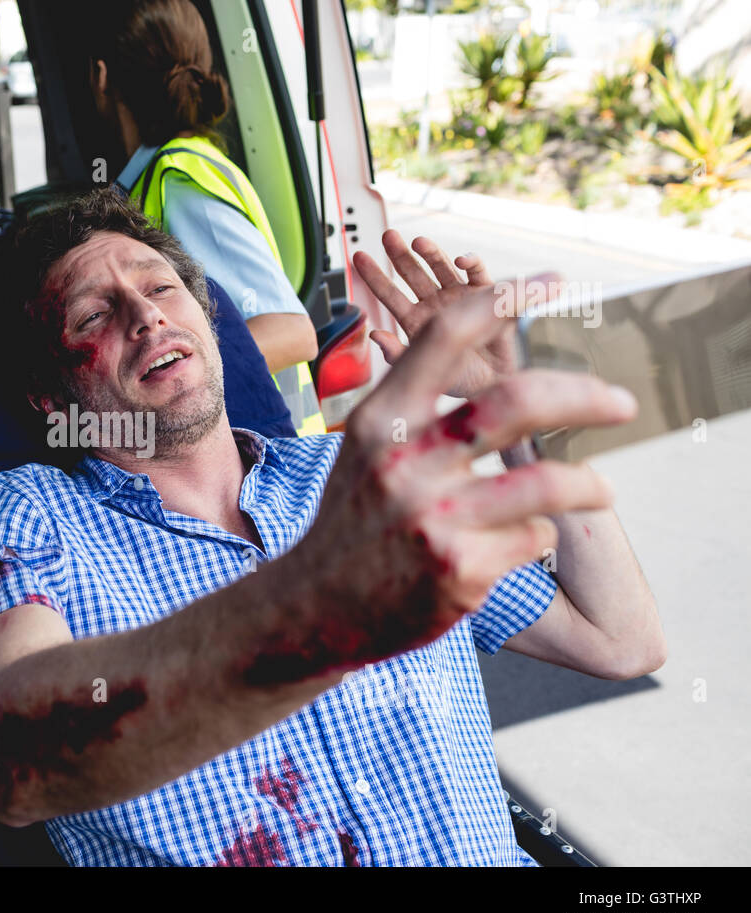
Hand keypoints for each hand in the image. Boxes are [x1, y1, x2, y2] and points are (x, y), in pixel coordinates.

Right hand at [286, 282, 636, 671]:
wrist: (314, 607)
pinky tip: (515, 545)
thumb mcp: (365, 447)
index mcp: (379, 420)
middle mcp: (404, 461)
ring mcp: (433, 518)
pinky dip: (537, 535)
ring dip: (589, 484)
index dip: (502, 298)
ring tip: (600, 490)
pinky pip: (535, 536)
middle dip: (585, 396)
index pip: (444, 335)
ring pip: (549, 482)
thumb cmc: (355, 519)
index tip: (550, 282)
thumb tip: (481, 337)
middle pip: (517, 401)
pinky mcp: (460, 570)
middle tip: (622, 403)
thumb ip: (416, 400)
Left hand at [353, 230, 520, 398]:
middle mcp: (435, 303)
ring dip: (431, 253)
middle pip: (413, 273)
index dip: (375, 276)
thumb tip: (375, 335)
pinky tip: (461, 260)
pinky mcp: (485, 295)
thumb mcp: (421, 366)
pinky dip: (470, 264)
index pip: (390, 294)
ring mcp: (458, 295)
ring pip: (441, 267)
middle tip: (388, 237)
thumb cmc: (457, 378)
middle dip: (400, 255)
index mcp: (416, 319)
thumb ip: (396, 352)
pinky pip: (477, 274)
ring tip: (419, 243)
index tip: (359, 257)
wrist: (492, 384)